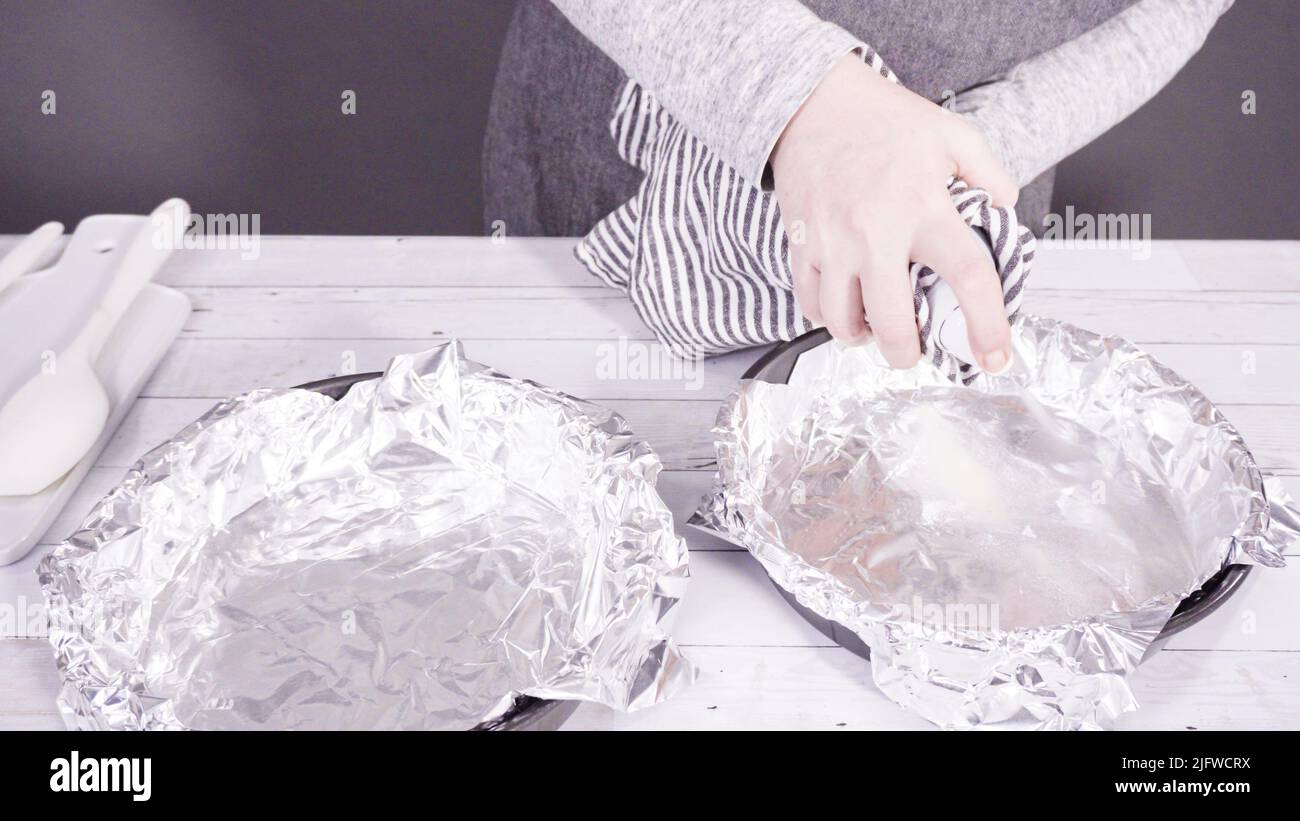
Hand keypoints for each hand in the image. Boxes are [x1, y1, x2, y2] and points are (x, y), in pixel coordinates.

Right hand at [771, 55, 1017, 371]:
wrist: (812, 103)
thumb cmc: (882, 119)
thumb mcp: (952, 135)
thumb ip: (988, 175)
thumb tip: (1003, 214)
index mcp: (923, 206)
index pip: (967, 277)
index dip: (987, 325)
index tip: (995, 357)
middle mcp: (875, 231)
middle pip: (892, 321)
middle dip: (906, 353)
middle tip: (912, 353)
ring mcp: (832, 242)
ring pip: (842, 322)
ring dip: (862, 338)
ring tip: (873, 330)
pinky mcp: (800, 245)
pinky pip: (810, 303)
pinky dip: (826, 318)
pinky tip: (842, 309)